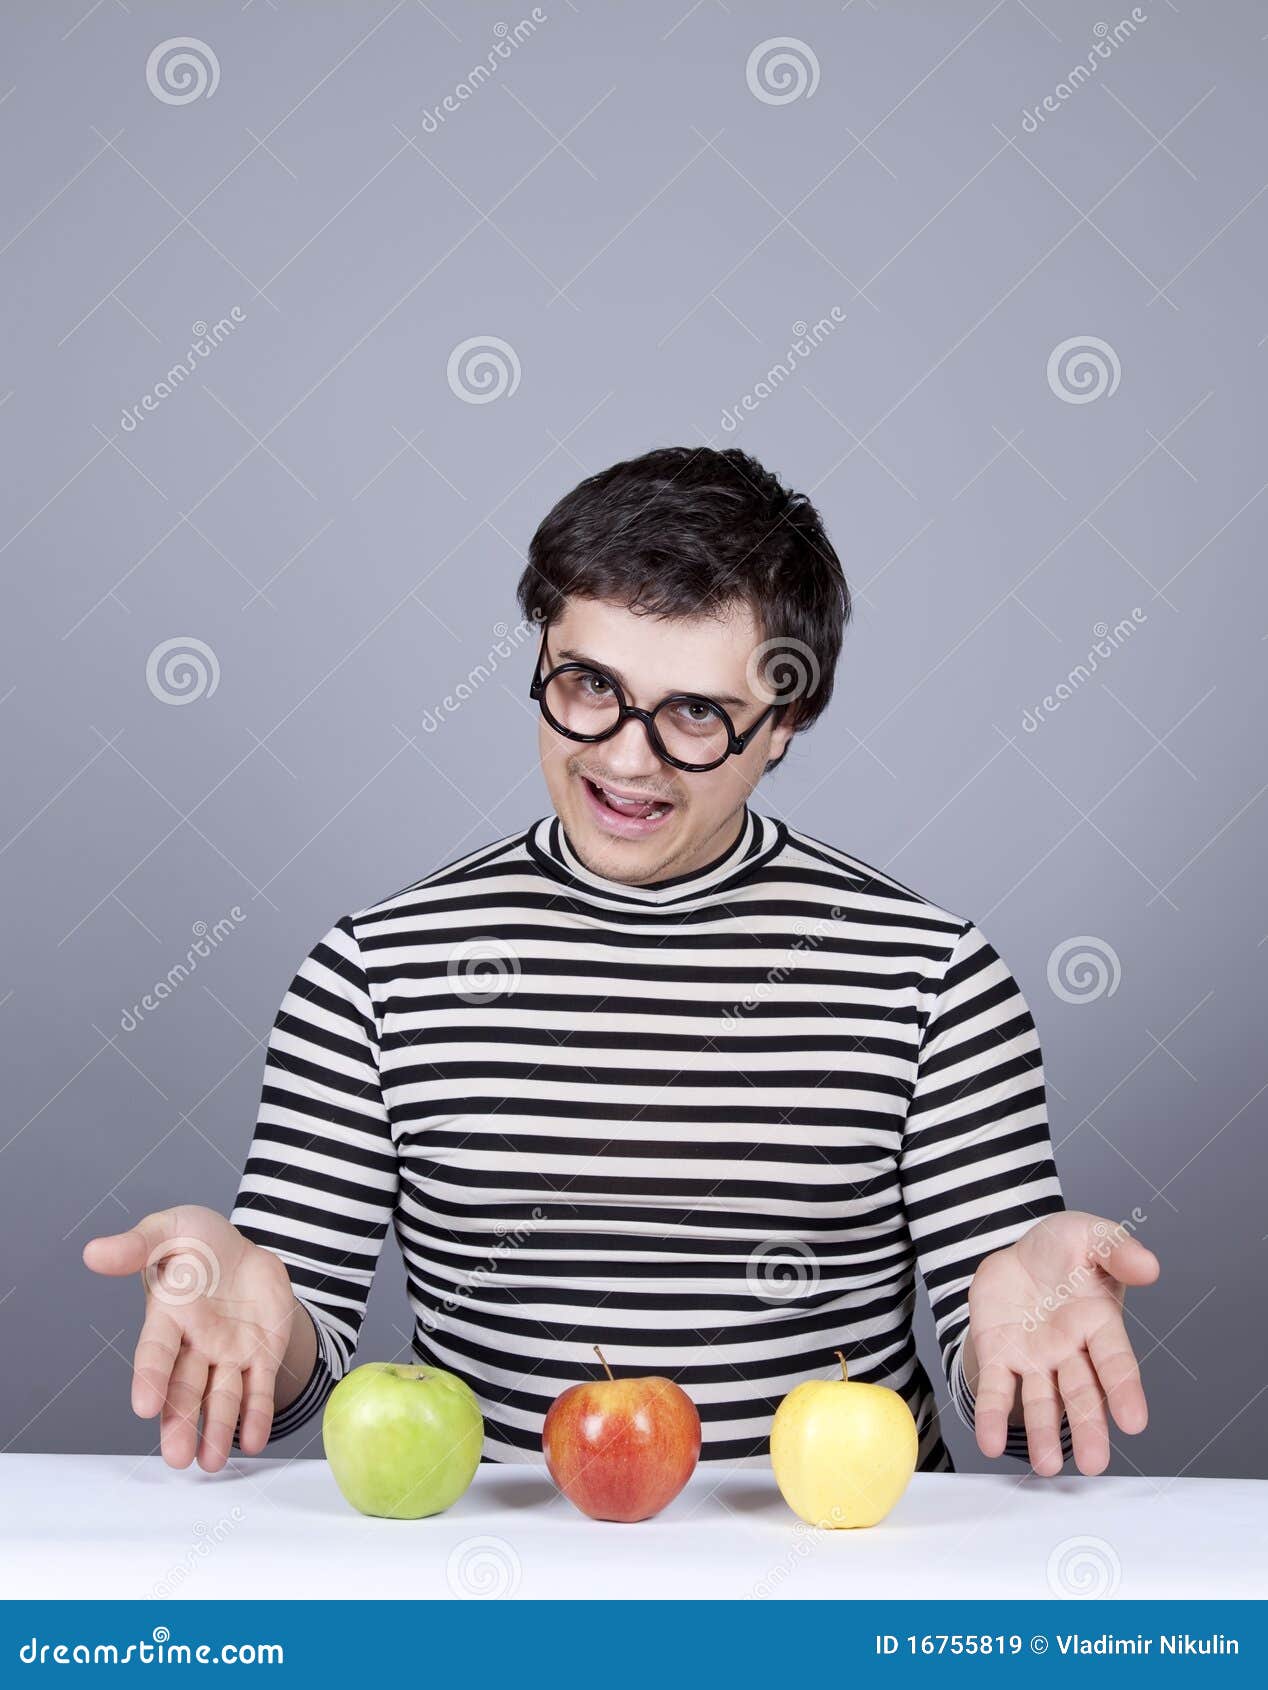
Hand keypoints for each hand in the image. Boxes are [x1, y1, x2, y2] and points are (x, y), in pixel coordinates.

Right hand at [83, 1204, 302, 1471]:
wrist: (242, 1251)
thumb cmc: (197, 1243)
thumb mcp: (169, 1230)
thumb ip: (137, 1245)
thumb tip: (94, 1252)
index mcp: (169, 1316)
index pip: (156, 1352)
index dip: (150, 1378)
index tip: (143, 1407)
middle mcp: (195, 1344)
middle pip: (185, 1388)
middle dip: (180, 1423)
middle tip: (178, 1458)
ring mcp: (228, 1353)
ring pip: (221, 1397)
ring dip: (216, 1430)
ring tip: (211, 1463)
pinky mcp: (260, 1356)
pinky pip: (258, 1389)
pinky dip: (256, 1415)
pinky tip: (253, 1442)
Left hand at [965, 1210, 1159, 1476]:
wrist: (1019, 1254)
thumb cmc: (1064, 1249)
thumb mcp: (1090, 1234)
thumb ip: (1117, 1249)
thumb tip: (1149, 1266)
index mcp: (1098, 1323)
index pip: (1115, 1361)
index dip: (1125, 1390)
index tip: (1135, 1422)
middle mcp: (1070, 1351)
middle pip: (1083, 1393)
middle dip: (1088, 1427)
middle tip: (1094, 1464)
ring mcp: (1036, 1358)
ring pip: (1042, 1401)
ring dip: (1043, 1433)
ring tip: (1046, 1467)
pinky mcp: (1002, 1357)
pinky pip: (997, 1390)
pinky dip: (992, 1416)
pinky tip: (989, 1444)